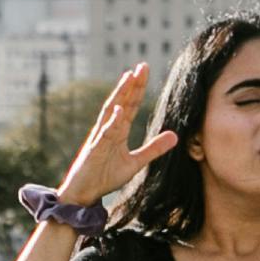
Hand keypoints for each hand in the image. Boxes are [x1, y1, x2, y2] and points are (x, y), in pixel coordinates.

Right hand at [56, 62, 177, 208]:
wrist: (84, 193)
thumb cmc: (105, 176)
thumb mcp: (135, 163)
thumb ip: (153, 149)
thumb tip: (175, 136)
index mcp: (117, 131)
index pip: (129, 105)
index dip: (138, 89)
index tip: (145, 71)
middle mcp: (108, 129)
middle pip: (121, 102)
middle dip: (131, 85)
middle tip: (142, 66)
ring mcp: (100, 138)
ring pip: (111, 111)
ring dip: (120, 94)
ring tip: (129, 77)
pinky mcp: (94, 150)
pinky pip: (104, 134)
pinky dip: (112, 122)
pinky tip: (119, 110)